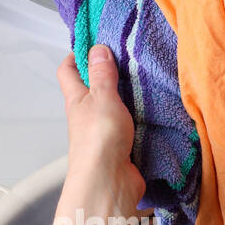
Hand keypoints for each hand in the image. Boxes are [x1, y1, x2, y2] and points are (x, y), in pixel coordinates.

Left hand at [57, 45, 145, 216]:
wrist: (110, 182)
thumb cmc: (99, 138)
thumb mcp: (102, 97)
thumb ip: (102, 74)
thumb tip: (97, 49)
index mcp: (77, 99)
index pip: (68, 71)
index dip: (77, 55)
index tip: (93, 43)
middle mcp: (88, 115)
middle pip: (93, 89)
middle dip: (108, 74)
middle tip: (130, 58)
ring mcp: (105, 131)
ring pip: (115, 107)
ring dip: (129, 96)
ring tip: (148, 80)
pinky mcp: (123, 146)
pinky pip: (132, 125)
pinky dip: (142, 117)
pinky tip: (156, 108)